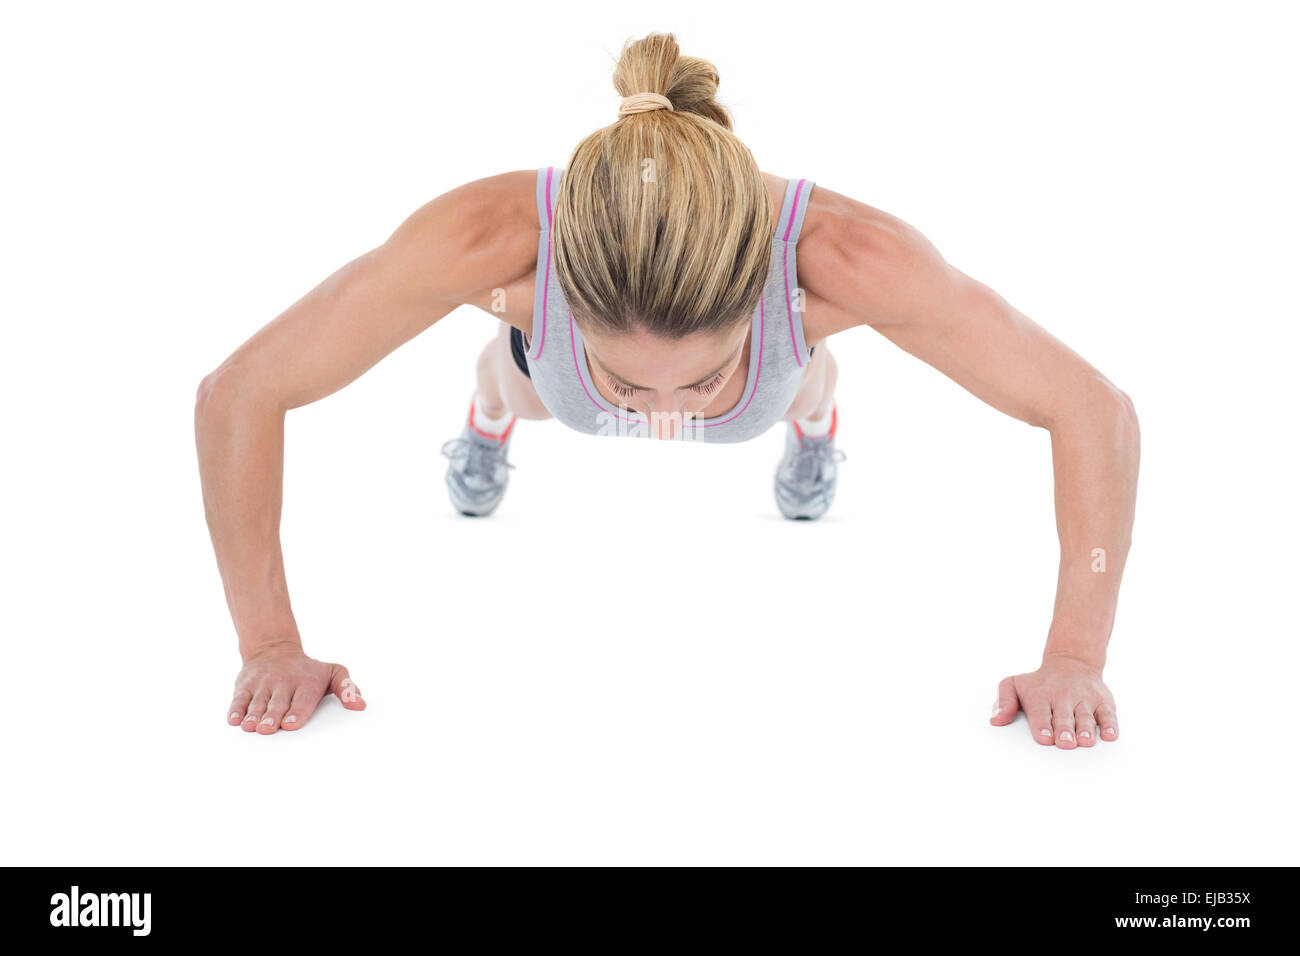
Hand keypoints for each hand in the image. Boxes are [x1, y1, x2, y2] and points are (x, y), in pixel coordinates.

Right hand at [226, 641, 365, 733]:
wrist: (274, 649)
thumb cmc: (308, 670)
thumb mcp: (333, 672)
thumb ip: (347, 688)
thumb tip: (360, 705)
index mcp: (306, 682)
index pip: (301, 699)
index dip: (296, 712)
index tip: (290, 724)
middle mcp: (283, 682)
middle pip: (277, 703)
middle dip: (271, 716)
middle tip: (268, 729)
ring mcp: (262, 683)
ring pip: (257, 702)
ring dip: (253, 715)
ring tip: (250, 727)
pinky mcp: (244, 685)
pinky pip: (239, 698)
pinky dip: (236, 709)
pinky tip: (234, 719)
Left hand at [989, 654, 1117, 748]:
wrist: (1071, 663)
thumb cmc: (1039, 683)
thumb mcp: (1014, 684)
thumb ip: (1003, 701)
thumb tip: (995, 719)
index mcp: (1040, 696)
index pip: (1041, 713)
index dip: (1043, 726)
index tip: (1045, 738)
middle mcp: (1064, 697)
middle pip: (1064, 717)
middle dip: (1065, 731)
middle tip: (1065, 743)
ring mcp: (1085, 699)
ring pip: (1086, 717)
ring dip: (1086, 729)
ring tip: (1085, 741)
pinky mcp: (1103, 702)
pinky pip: (1108, 714)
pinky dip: (1110, 724)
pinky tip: (1109, 735)